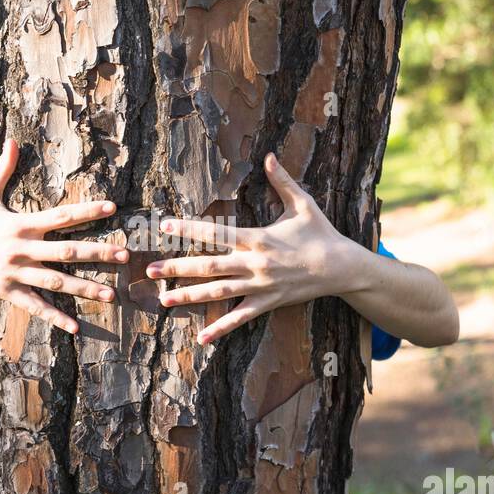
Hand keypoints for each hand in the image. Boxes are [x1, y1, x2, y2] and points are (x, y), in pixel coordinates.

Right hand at [0, 138, 128, 333]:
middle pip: (66, 251)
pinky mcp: (7, 292)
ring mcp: (14, 273)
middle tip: (125, 255)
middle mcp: (20, 249)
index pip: (61, 216)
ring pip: (56, 282)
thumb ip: (2, 168)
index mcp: (20, 224)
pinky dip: (55, 317)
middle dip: (97, 253)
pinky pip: (35, 306)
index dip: (87, 211)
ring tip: (112, 294)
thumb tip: (13, 141)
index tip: (112, 208)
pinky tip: (76, 326)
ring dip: (85, 288)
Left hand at [146, 153, 358, 343]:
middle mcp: (255, 264)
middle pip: (210, 267)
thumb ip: (282, 181)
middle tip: (150, 271)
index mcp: (258, 238)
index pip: (217, 234)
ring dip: (190, 296)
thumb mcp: (303, 204)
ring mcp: (260, 287)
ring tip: (164, 300)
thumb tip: (269, 155)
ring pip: (219, 293)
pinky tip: (202, 338)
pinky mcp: (268, 303)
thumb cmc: (321, 234)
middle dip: (178, 268)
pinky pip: (240, 318)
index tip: (165, 226)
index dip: (190, 229)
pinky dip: (221, 328)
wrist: (342, 268)